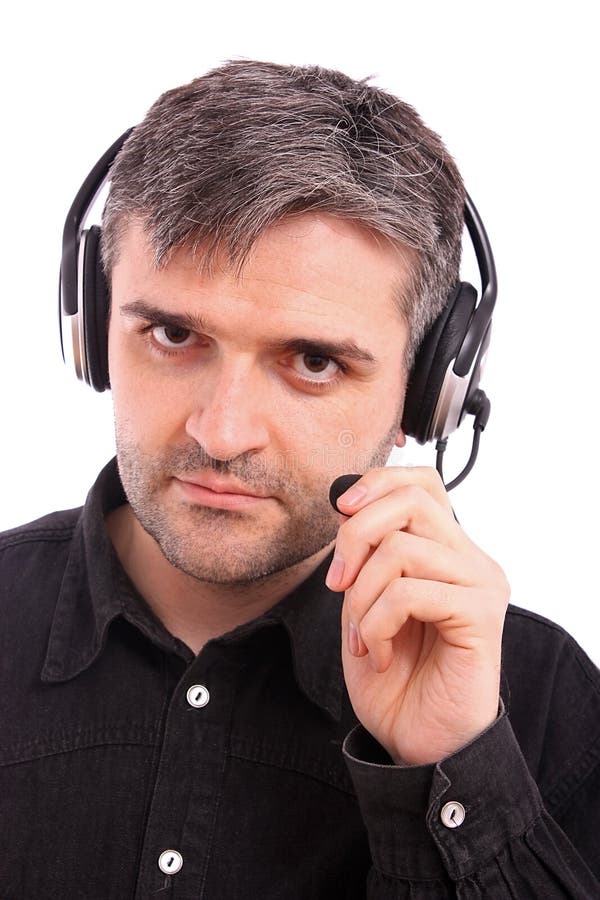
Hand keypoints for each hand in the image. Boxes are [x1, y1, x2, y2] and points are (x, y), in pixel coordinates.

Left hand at [325, 467, 509, 765]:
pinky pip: (410, 593)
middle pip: (411, 503)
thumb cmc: (393, 677)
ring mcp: (480, 585)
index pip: (423, 484)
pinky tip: (378, 653)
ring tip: (359, 636)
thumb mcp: (366, 603)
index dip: (378, 483)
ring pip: (401, 548)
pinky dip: (375, 623)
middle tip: (337, 585)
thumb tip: (348, 506)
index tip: (341, 510)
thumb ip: (367, 556)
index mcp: (447, 551)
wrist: (418, 743)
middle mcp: (471, 560)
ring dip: (360, 596)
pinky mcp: (480, 616)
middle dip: (355, 537)